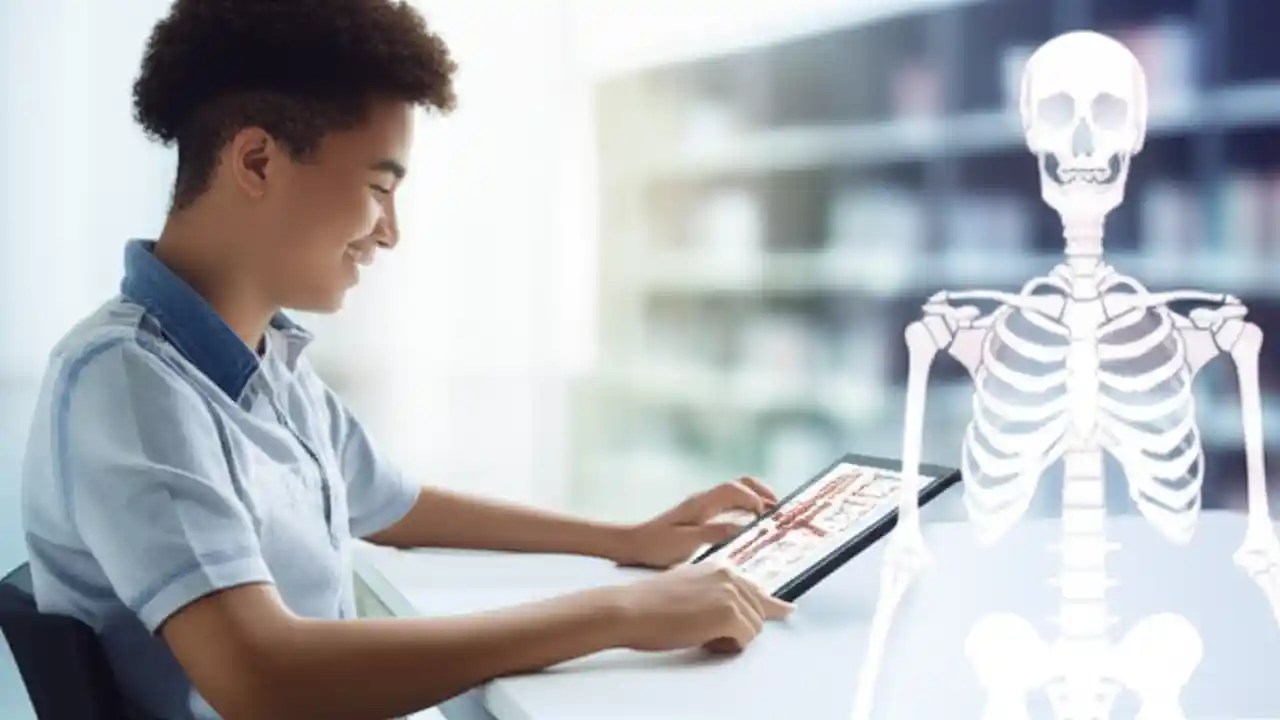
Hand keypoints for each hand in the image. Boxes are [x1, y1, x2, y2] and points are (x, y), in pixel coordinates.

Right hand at [612, 562, 793, 653]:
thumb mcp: (688, 587)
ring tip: (699, 633)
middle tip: (705, 633)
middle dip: (737, 630)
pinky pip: (744, 640)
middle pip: (757, 614)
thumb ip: (714, 593)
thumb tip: (734, 610)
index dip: (771, 605)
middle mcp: (730, 576)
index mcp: (720, 569)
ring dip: (731, 639)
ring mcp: (731, 593)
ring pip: (753, 628)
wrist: (631, 609)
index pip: (755, 590)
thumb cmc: (650, 604)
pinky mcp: (729, 613)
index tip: (788, 610)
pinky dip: (727, 647)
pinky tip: (703, 639)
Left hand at [614, 477, 778, 568]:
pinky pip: (730, 504)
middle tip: (780, 510)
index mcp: (702, 503)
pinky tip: (752, 525)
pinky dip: (746, 508)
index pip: (735, 489)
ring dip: (756, 500)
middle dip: (763, 493)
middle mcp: (705, 499)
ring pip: (737, 492)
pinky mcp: (702, 513)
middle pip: (741, 483)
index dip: (755, 499)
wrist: (633, 544)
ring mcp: (704, 505)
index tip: (767, 516)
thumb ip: (714, 533)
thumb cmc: (657, 545)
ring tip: (772, 517)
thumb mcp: (686, 543)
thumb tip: (742, 527)